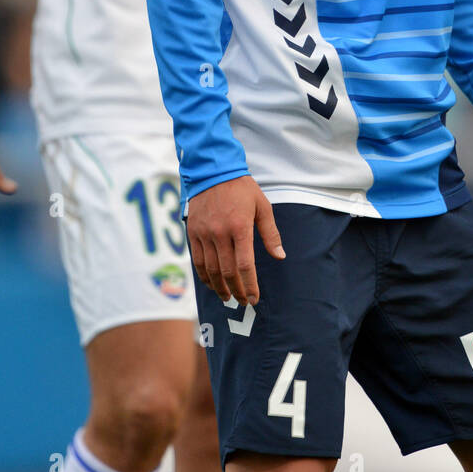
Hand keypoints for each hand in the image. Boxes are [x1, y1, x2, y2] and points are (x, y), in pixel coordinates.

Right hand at [187, 174, 284, 303]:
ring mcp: (204, 233)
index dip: (250, 286)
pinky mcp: (192, 232)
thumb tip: (280, 256)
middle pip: (228, 272)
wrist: (213, 170)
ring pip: (211, 270)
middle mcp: (220, 233)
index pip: (245, 266)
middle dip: (237, 291)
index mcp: (240, 227)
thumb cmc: (242, 188)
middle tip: (243, 302)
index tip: (254, 298)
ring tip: (228, 297)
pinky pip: (197, 260)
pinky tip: (211, 284)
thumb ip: (270, 234)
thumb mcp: (263, 206)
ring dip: (220, 287)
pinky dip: (204, 276)